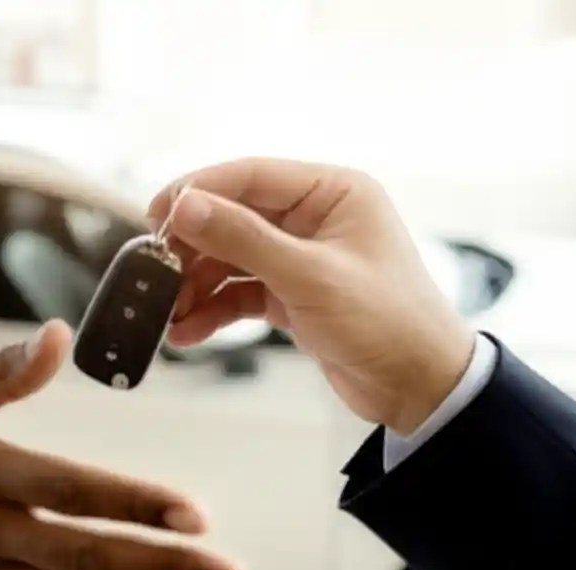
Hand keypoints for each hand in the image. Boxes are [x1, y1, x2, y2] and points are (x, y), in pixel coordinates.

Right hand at [148, 159, 475, 435]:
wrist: (420, 387)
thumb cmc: (386, 322)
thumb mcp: (309, 276)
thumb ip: (243, 239)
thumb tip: (184, 206)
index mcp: (332, 192)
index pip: (250, 176)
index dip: (198, 191)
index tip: (155, 214)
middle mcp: (315, 217)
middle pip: (233, 218)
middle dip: (192, 248)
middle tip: (155, 271)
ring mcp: (301, 256)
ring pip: (230, 258)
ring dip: (196, 286)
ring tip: (168, 313)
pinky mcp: (292, 294)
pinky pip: (239, 293)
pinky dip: (213, 310)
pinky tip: (186, 332)